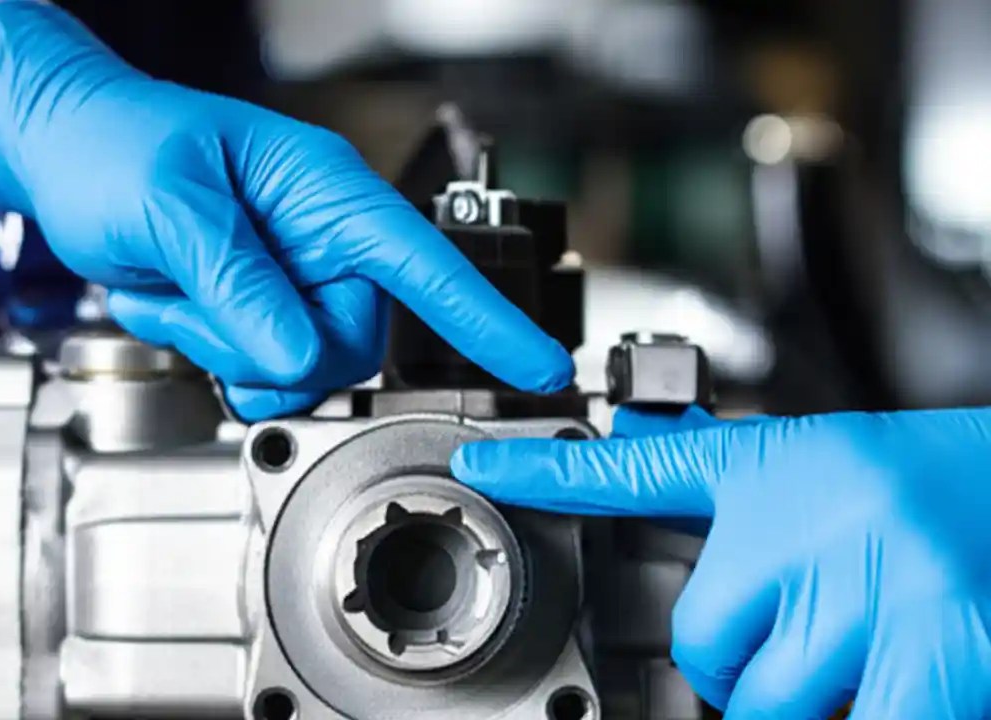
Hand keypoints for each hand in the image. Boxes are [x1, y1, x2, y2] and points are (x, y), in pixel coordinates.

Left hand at [0, 1, 571, 420]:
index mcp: (324, 191)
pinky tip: (173, 300)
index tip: (537, 366)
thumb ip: (238, 281)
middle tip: (209, 311)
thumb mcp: (170, 205)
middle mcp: (319, 237)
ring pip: (303, 363)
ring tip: (177, 288)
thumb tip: (296, 356)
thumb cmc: (114, 143)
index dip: (483, 318)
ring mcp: (288, 276)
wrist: (58, 154)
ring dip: (231, 346)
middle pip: (352, 339)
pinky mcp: (255, 308)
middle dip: (280, 347)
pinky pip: (258, 366)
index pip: (424, 262)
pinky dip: (208, 348)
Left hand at [453, 406, 990, 718]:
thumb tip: (641, 499)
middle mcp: (811, 521)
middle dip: (744, 666)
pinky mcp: (937, 656)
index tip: (484, 466)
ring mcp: (874, 591)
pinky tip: (886, 680)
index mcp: (775, 467)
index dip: (547, 471)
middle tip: (806, 636)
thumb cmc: (930, 487)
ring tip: (861, 650)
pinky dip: (858, 707)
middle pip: (707, 648)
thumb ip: (725, 497)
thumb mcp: (814, 471)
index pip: (639, 465)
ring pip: (769, 704)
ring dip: (804, 699)